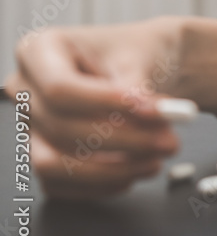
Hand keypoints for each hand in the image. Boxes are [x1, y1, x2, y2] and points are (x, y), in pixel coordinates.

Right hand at [4, 18, 185, 199]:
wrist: (147, 64)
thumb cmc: (140, 52)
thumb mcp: (141, 56)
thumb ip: (138, 88)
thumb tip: (148, 117)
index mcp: (40, 51)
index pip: (60, 88)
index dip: (107, 104)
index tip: (153, 110)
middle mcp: (26, 91)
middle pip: (62, 128)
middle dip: (124, 140)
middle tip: (170, 140)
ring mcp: (31, 128)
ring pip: (56, 164)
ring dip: (113, 170)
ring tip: (158, 159)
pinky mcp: (46, 157)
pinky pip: (63, 184)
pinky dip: (104, 184)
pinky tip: (139, 169)